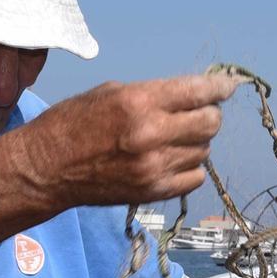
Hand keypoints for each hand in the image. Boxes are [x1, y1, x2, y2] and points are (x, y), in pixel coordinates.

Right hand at [15, 71, 241, 210]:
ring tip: (173, 137)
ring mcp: (154, 167)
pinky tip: (172, 159)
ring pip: (204, 150)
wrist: (47, 168)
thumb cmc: (74, 123)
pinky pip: (194, 178)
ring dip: (196, 141)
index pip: (198, 92)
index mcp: (138, 102)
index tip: (230, 85)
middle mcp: (150, 135)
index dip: (220, 87)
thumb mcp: (111, 93)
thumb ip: (155, 94)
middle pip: (210, 123)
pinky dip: (190, 166)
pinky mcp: (153, 192)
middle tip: (199, 112)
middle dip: (210, 114)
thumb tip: (193, 95)